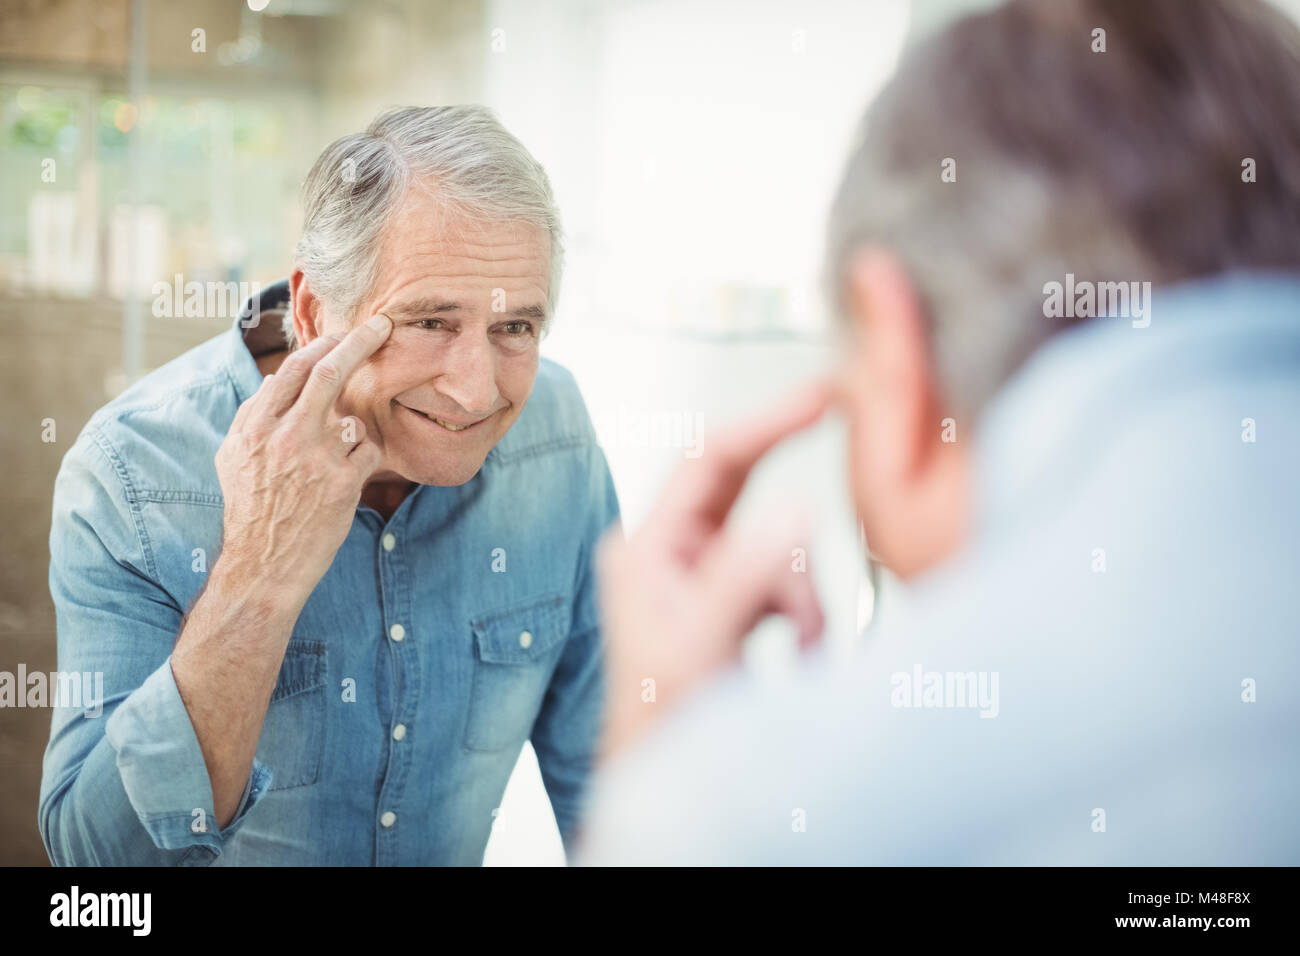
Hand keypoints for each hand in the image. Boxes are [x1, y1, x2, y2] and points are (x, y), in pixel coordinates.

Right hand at [214, 315, 391, 609]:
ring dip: (354, 430)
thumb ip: (256, 416)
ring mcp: (315, 459)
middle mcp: (283, 436)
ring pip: (354, 416)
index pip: (294, 367)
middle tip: (384, 325)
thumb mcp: (236, 457)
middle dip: (362, 340)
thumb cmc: (251, 510)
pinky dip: (364, 459)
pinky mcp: (342, 484)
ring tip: (335, 459)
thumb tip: (279, 378)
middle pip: (330, 370)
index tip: (345, 332)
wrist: (262, 566)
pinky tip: (345, 479)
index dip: (325, 343)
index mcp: (254, 426)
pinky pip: (368, 451)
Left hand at [596, 380, 832, 757]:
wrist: (668, 784)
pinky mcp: (733, 605)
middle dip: (788, 501)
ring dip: (802, 595)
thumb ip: (748, 576)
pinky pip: (787, 587)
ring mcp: (704, 580)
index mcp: (646, 549)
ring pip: (778, 550)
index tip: (817, 397)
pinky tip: (798, 653)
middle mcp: (672, 555)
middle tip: (834, 425)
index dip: (764, 421)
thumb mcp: (705, 643)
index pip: (707, 461)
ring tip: (800, 645)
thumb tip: (796, 509)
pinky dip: (805, 617)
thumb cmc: (662, 722)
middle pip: (743, 491)